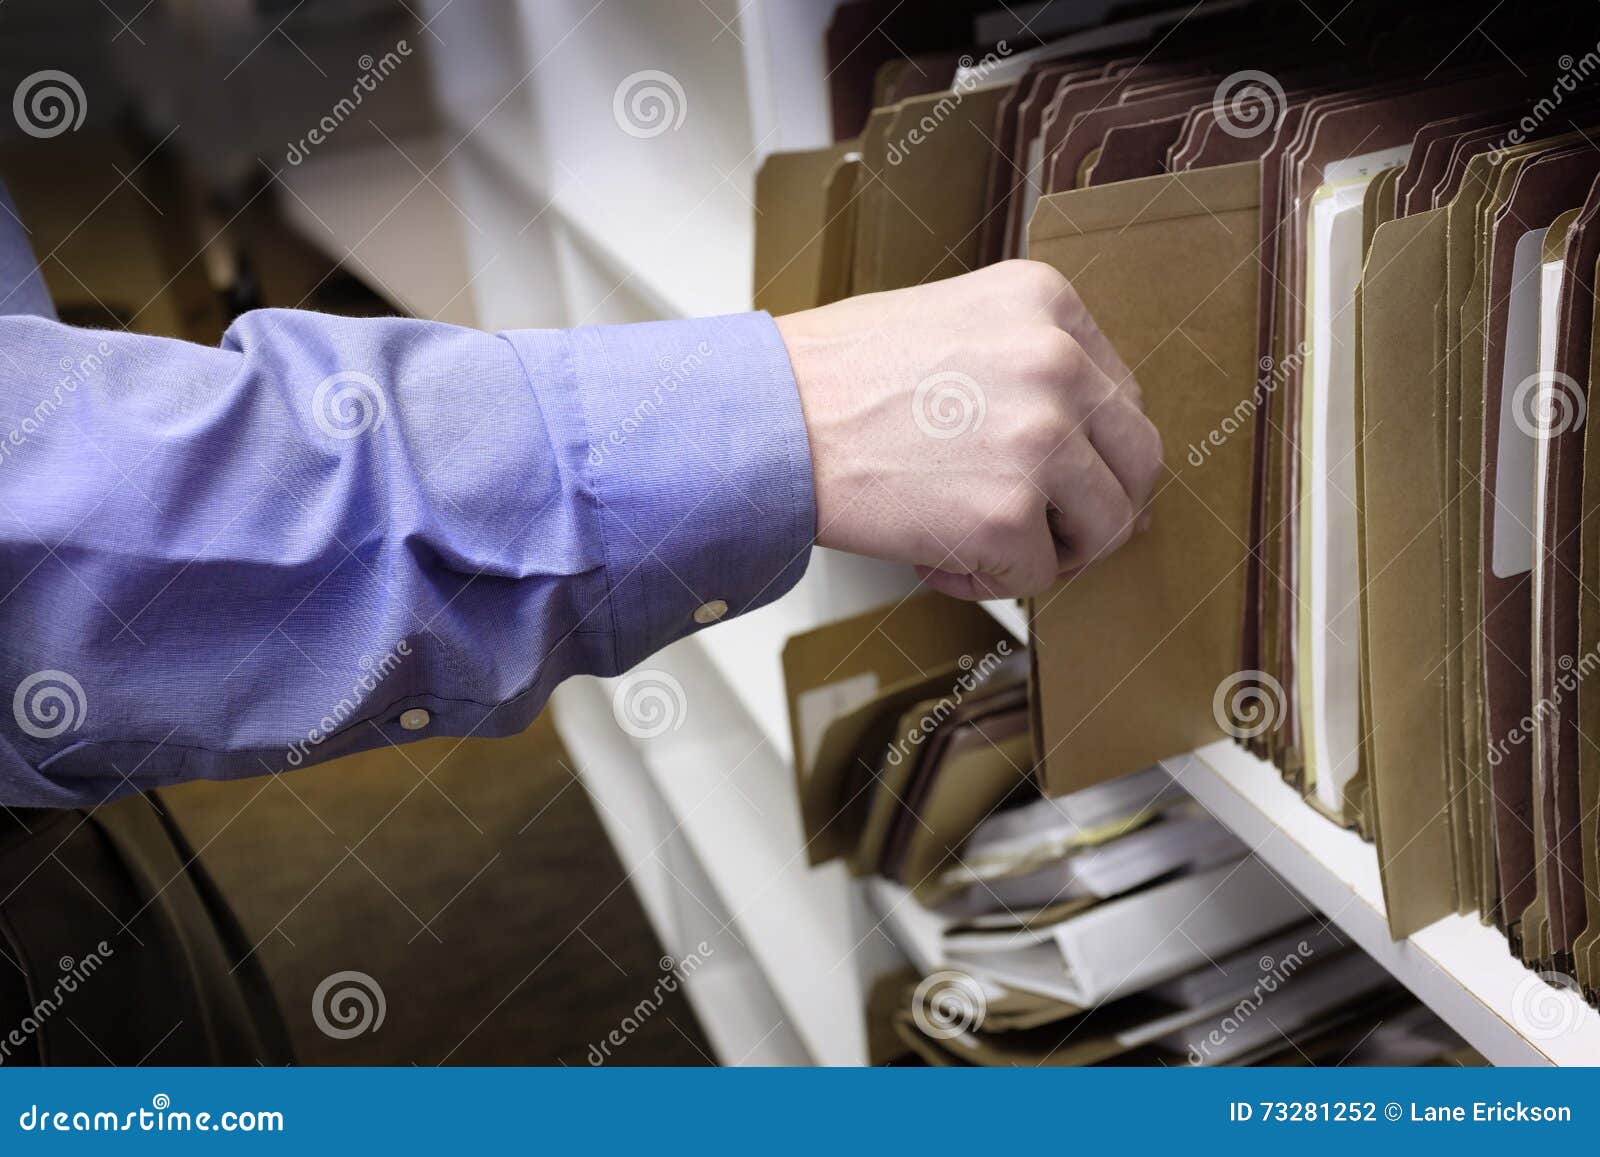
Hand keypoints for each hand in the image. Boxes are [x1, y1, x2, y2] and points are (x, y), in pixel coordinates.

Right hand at [775, 260, 1161, 599]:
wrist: (765, 420)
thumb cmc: (834, 379)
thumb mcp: (953, 320)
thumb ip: (1027, 361)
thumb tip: (1088, 438)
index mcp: (1048, 304)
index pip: (1122, 395)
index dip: (1092, 449)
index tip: (1059, 475)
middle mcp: (1059, 363)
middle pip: (1138, 461)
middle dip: (1097, 507)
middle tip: (1051, 528)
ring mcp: (1040, 440)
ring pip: (1105, 527)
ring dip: (1051, 549)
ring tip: (979, 540)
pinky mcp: (1009, 515)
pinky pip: (1038, 574)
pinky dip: (989, 580)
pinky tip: (932, 553)